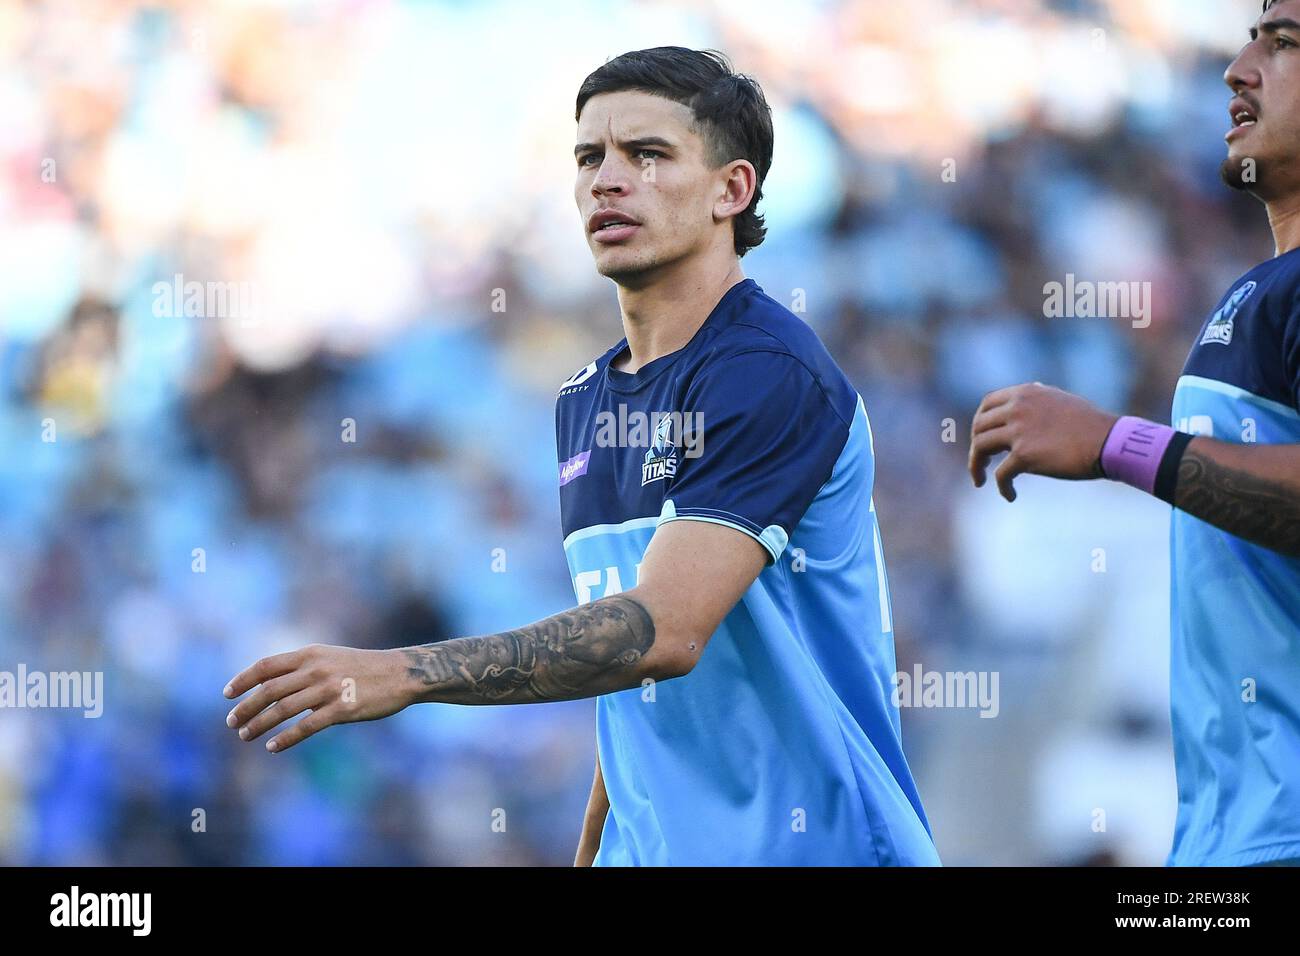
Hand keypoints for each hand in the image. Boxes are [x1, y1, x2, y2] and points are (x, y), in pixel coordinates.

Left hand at [223, 644, 414, 752]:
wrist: (400, 674)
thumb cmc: (364, 667)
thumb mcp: (331, 657)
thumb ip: (304, 668)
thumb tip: (273, 685)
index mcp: (310, 654)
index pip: (266, 665)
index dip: (243, 680)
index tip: (227, 694)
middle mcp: (316, 669)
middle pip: (269, 690)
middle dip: (245, 707)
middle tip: (231, 723)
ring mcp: (328, 689)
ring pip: (282, 710)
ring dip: (259, 724)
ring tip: (245, 736)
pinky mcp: (342, 709)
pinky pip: (306, 726)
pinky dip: (285, 738)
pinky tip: (273, 747)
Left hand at [968, 382, 1117, 501]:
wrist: (1110, 442)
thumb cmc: (1091, 425)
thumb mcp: (1061, 400)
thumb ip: (1040, 397)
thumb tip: (1032, 390)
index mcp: (1025, 393)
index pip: (987, 404)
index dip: (980, 421)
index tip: (981, 436)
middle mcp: (1018, 408)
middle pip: (979, 427)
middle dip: (976, 445)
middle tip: (981, 461)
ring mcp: (1019, 431)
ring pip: (980, 448)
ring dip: (976, 466)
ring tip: (981, 479)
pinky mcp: (1024, 455)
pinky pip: (1000, 474)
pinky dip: (1001, 487)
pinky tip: (1010, 495)